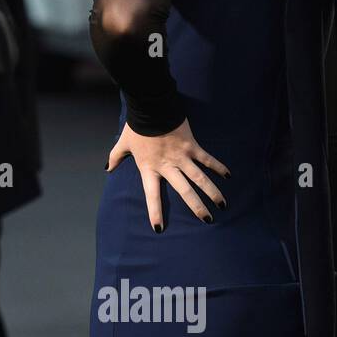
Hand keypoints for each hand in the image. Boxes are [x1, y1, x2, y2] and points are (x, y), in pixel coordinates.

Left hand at [106, 118, 229, 231]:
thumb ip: (115, 157)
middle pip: (184, 190)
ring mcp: (181, 156)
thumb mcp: (123, 144)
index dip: (155, 212)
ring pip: (200, 178)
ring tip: (222, 205)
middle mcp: (167, 166)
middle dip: (196, 206)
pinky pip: (207, 159)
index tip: (159, 228)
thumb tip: (107, 169)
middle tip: (207, 220)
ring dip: (212, 191)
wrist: (151, 107)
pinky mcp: (192, 146)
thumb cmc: (136, 127)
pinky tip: (228, 176)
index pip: (152, 195)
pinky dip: (218, 167)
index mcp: (149, 168)